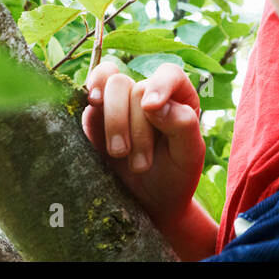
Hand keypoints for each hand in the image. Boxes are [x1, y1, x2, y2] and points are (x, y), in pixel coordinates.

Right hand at [81, 61, 205, 229]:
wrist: (147, 204)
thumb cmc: (174, 176)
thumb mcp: (189, 156)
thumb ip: (183, 125)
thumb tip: (155, 104)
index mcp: (177, 98)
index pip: (169, 74)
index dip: (159, 85)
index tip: (150, 107)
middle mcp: (147, 95)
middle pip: (134, 88)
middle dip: (136, 128)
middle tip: (141, 166)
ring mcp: (119, 102)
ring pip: (111, 84)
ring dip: (114, 121)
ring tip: (119, 153)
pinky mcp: (96, 115)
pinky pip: (90, 89)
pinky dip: (91, 92)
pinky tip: (92, 104)